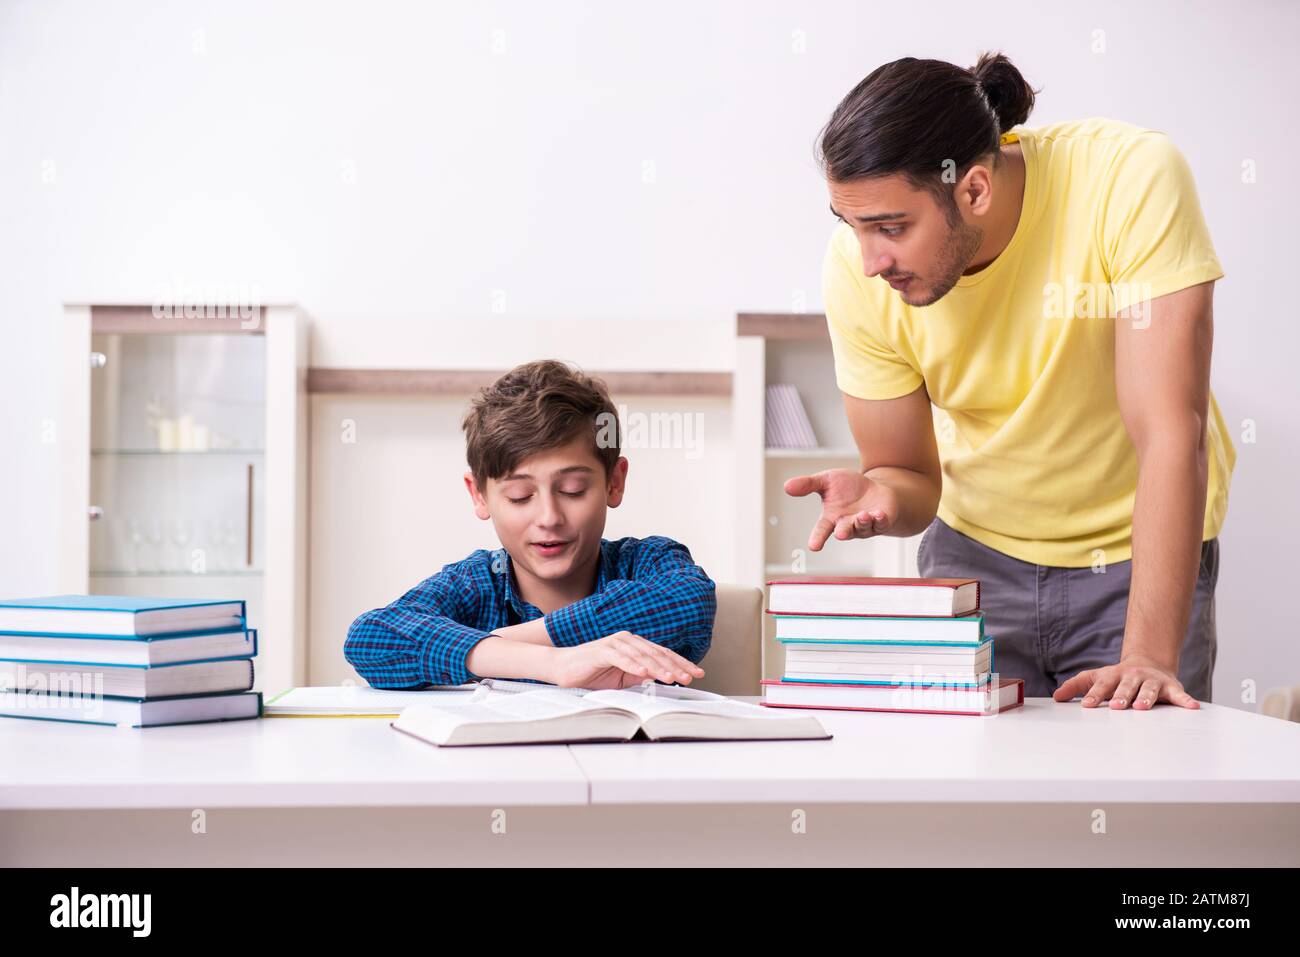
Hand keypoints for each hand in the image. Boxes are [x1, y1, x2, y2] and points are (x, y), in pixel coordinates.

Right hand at [548, 631, 704, 689]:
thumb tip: (660, 680)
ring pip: (642, 655)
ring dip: (659, 667)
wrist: (563, 668)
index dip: (681, 663)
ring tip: (672, 678)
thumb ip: (639, 676)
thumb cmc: (591, 673)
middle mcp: (627, 640)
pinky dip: (633, 664)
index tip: (697, 673)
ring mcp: (614, 643)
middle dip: (675, 666)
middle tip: (690, 677)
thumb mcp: (622, 678)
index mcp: (634, 646)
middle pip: (656, 653)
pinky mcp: (601, 650)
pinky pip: (620, 657)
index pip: (662, 654)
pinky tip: (644, 672)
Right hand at [784, 468, 900, 551]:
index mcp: (832, 518)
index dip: (818, 538)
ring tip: (863, 515)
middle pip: (844, 532)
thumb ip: (808, 484)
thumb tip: (786, 486)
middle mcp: (848, 525)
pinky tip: (877, 513)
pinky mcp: (882, 522)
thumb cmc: (849, 488)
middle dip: (843, 532)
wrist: (876, 488)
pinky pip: (881, 524)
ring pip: (863, 528)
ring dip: (862, 522)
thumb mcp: (827, 481)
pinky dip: (879, 520)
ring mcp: (865, 526)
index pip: (822, 529)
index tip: (813, 546)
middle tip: (840, 532)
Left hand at [1052, 654, 1199, 709]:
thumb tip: (1056, 697)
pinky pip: (1179, 695)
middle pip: (1126, 687)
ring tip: (1142, 707)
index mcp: (1114, 676)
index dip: (1095, 695)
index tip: (1088, 705)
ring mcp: (1152, 681)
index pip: (1102, 685)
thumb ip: (1076, 686)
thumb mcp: (1096, 678)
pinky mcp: (1171, 687)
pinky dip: (1185, 700)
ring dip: (1146, 698)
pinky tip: (1192, 707)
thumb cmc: (1118, 677)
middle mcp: (1133, 677)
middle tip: (1117, 707)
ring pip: (1149, 690)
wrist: (1148, 663)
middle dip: (1121, 697)